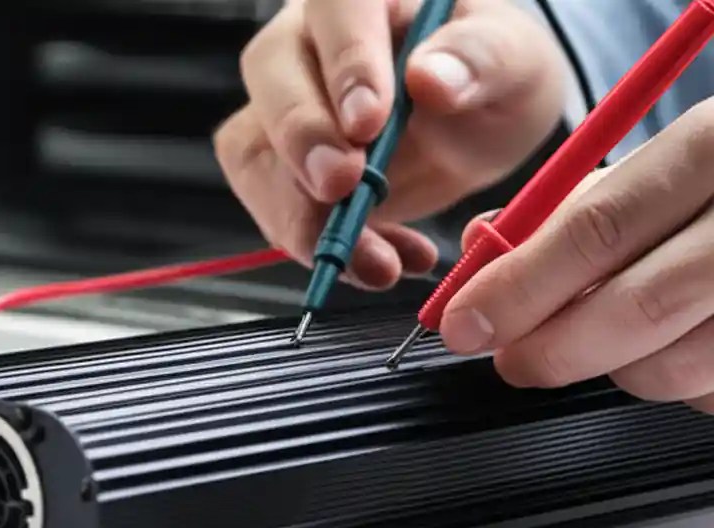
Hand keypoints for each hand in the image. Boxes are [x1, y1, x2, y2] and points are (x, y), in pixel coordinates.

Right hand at [215, 0, 566, 289]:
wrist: (479, 124)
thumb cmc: (492, 74)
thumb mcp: (515, 61)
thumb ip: (482, 59)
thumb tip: (431, 78)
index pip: (336, 7)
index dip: (344, 62)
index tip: (369, 123)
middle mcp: (309, 41)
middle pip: (271, 74)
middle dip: (301, 140)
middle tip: (343, 188)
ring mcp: (284, 105)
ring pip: (254, 152)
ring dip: (300, 215)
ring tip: (372, 260)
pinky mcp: (279, 168)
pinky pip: (274, 208)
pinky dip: (321, 246)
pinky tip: (383, 261)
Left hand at [440, 98, 713, 413]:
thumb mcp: (671, 162)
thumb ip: (575, 205)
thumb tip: (482, 250)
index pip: (596, 229)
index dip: (517, 287)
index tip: (463, 322)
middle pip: (636, 308)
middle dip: (550, 348)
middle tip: (511, 360)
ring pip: (676, 366)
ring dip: (618, 369)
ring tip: (607, 342)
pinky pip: (712, 391)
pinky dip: (680, 383)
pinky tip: (681, 346)